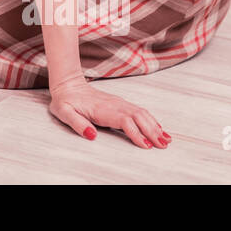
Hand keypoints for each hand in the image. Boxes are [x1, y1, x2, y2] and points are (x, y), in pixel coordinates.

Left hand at [47, 75, 170, 148]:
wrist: (68, 84)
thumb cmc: (65, 101)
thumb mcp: (64, 112)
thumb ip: (77, 124)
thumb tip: (92, 135)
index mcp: (102, 109)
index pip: (125, 121)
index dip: (137, 133)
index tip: (147, 145)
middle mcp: (114, 105)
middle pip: (138, 117)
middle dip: (152, 131)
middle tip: (163, 146)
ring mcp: (118, 103)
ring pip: (142, 113)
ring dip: (155, 126)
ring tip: (166, 140)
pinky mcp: (120, 103)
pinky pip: (139, 111)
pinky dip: (151, 120)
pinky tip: (158, 128)